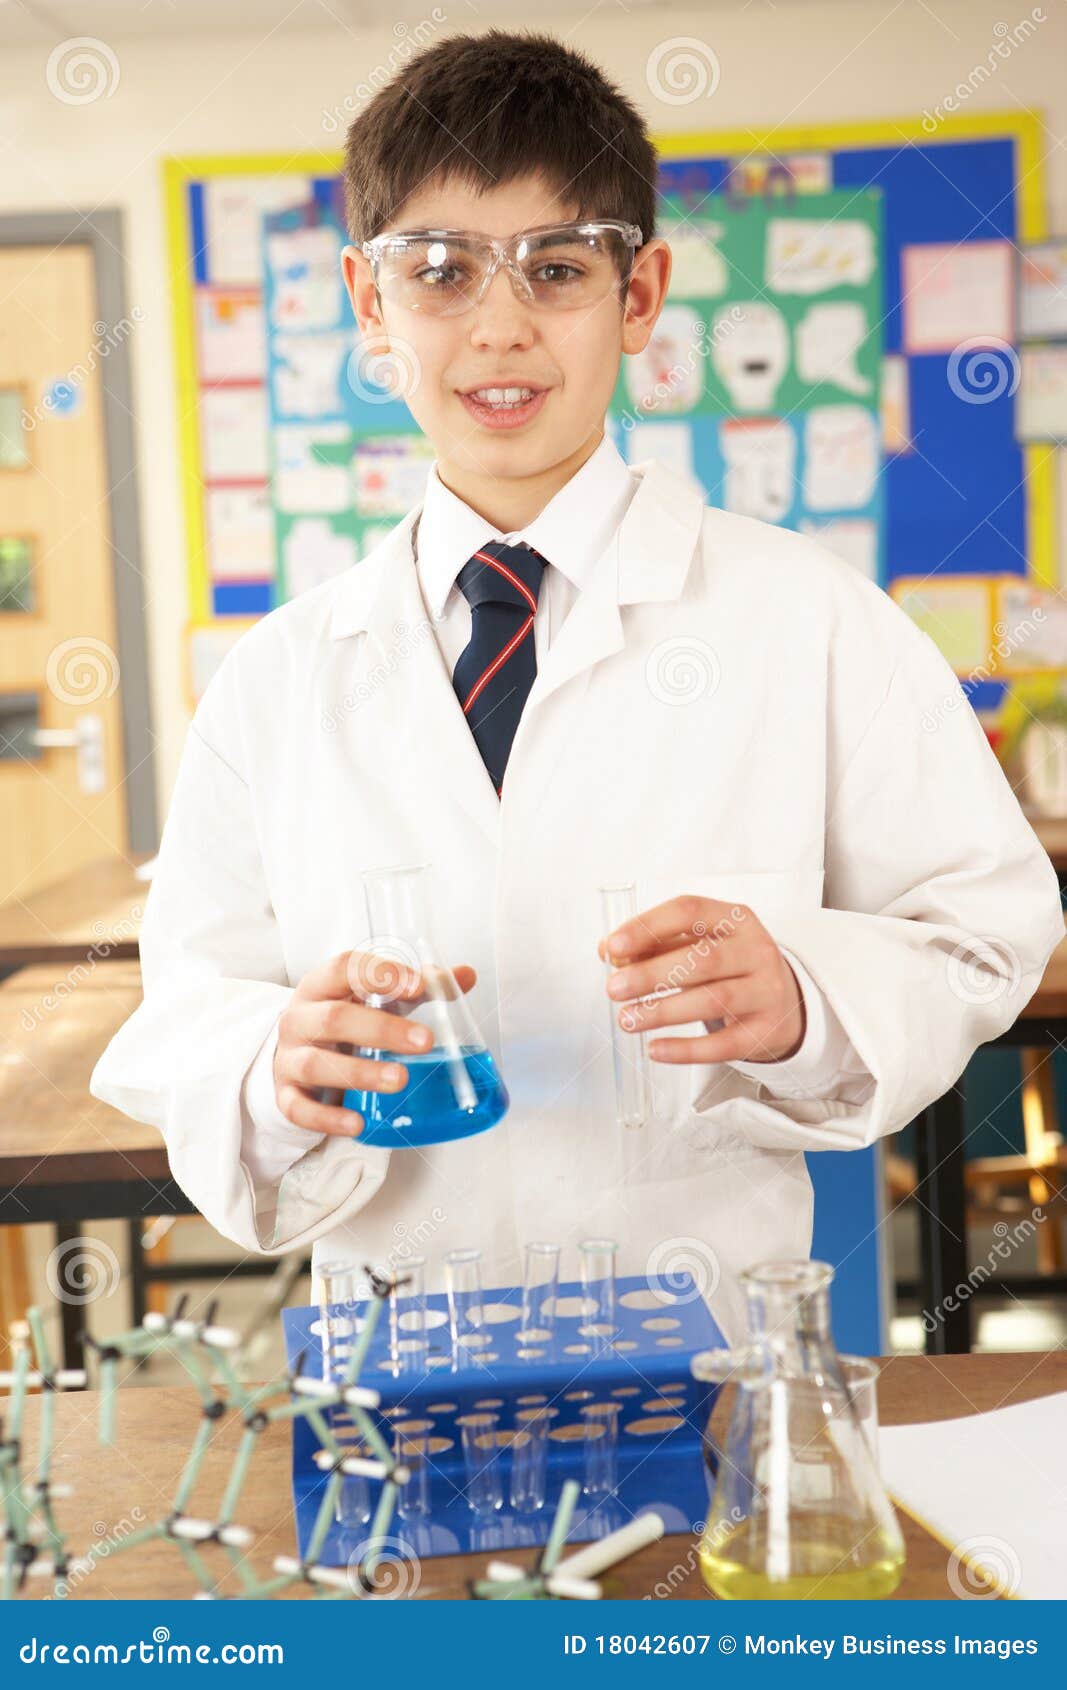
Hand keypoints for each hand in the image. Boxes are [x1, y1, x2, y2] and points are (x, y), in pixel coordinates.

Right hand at [272, 950, 476, 1135]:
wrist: (293, 1055)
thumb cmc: (342, 1022)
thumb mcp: (372, 1000)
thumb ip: (417, 988)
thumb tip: (465, 976)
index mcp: (321, 986)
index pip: (345, 968)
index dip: (380, 974)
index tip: (419, 987)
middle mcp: (299, 1018)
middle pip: (334, 1018)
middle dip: (381, 1030)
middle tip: (425, 1042)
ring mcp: (288, 1058)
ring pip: (316, 1063)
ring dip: (360, 1073)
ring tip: (399, 1080)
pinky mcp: (285, 1095)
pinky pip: (299, 1108)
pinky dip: (328, 1118)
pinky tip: (358, 1122)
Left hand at [597, 894, 804, 1066]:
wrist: (786, 1004)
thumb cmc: (731, 968)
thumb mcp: (700, 945)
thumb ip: (656, 944)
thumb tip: (609, 952)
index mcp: (736, 919)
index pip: (689, 912)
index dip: (648, 927)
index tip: (613, 947)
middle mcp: (756, 951)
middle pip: (703, 959)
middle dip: (651, 974)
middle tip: (614, 989)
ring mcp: (765, 991)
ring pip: (713, 999)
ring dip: (663, 1011)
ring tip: (628, 1019)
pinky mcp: (765, 1031)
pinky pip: (724, 1044)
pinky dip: (686, 1049)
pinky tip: (656, 1049)